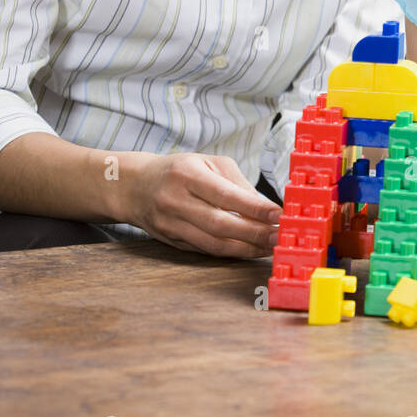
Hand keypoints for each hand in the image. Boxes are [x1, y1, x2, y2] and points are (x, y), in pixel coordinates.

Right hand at [127, 153, 282, 257]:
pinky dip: (230, 253)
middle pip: (220, 224)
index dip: (254, 208)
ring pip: (212, 244)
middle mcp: (175, 201)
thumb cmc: (179, 171)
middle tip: (280, 237)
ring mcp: (170, 225)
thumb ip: (236, 183)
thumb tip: (266, 207)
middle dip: (254, 233)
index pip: (225, 195)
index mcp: (187, 175)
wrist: (135, 186)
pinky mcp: (171, 242)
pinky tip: (249, 251)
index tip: (279, 215)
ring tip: (269, 248)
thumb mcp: (207, 163)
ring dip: (245, 249)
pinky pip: (205, 251)